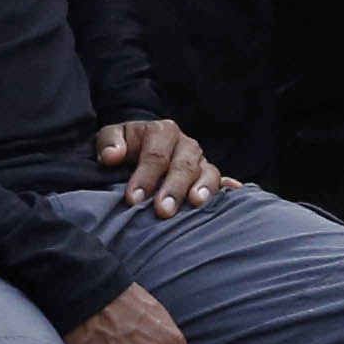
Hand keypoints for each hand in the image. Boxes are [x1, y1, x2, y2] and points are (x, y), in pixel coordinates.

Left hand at [94, 114, 234, 215]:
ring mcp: (200, 161)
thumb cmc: (125, 146)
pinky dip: (228, 186)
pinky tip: (233, 192)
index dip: (145, 176)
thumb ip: (109, 142)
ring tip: (196, 203)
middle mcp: (185, 145)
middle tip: (162, 211)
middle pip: (183, 165)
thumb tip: (112, 156)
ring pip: (207, 172)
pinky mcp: (208, 176)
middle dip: (173, 188)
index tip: (133, 198)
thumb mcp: (111, 137)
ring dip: (203, 188)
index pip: (155, 155)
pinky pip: (221, 180)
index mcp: (162, 132)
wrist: (141, 146)